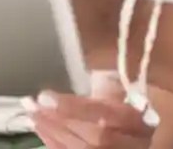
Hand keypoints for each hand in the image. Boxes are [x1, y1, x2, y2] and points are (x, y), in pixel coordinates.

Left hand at [25, 73, 155, 148]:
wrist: (137, 124)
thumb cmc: (126, 94)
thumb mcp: (120, 79)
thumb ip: (107, 67)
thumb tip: (85, 35)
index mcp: (140, 115)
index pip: (106, 114)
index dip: (74, 107)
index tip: (45, 95)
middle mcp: (134, 140)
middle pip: (96, 136)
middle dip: (60, 120)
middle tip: (34, 104)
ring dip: (52, 131)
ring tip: (32, 113)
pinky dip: (53, 142)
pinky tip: (39, 126)